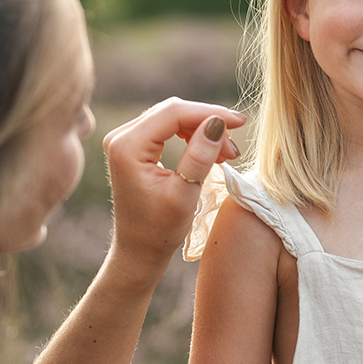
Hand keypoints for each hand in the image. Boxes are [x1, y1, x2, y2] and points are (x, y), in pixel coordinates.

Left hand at [101, 99, 243, 278]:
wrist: (138, 251)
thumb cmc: (159, 231)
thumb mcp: (184, 195)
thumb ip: (199, 157)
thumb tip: (217, 122)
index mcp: (127, 146)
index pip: (173, 113)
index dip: (210, 113)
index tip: (241, 122)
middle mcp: (121, 137)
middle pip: (172, 112)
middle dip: (207, 124)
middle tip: (233, 149)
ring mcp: (125, 140)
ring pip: (172, 118)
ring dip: (202, 131)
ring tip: (225, 155)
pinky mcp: (133, 146)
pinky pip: (166, 129)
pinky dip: (191, 137)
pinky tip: (210, 153)